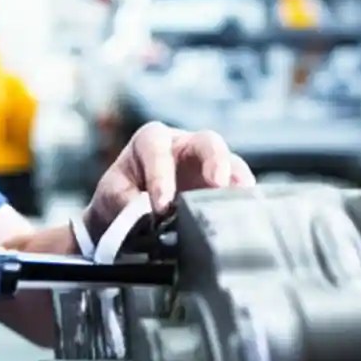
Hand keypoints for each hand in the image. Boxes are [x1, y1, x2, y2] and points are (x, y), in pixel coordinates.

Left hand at [84, 122, 254, 240]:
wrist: (128, 215)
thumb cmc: (120, 196)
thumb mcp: (113, 196)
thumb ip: (125, 203)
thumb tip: (144, 220)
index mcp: (152, 140)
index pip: (157, 150)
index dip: (160, 176)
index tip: (161, 206)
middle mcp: (186, 146)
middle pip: (207, 143)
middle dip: (214, 160)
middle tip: (217, 183)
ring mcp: (210, 167)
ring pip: (232, 165)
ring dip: (237, 183)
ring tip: (241, 199)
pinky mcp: (225, 191)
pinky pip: (239, 192)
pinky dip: (244, 204)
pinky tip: (247, 216)